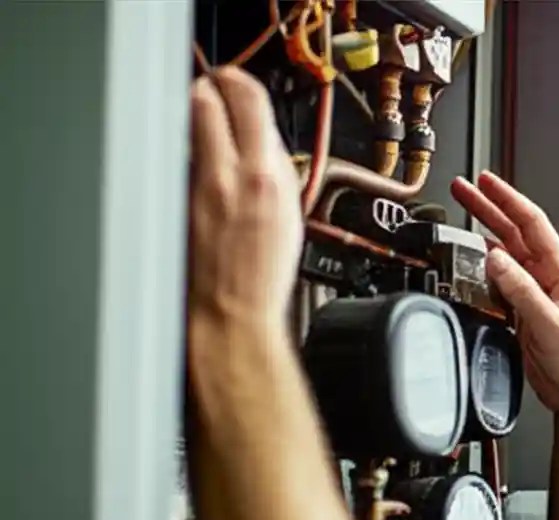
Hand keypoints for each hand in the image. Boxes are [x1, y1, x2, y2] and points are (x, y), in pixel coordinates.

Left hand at [187, 67, 302, 334]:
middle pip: (207, 99)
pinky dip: (189, 150)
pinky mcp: (177, 199)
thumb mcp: (292, 212)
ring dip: (195, 113)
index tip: (236, 81)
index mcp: (266, 177)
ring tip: (203, 120)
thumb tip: (265, 137)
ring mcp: (197, 186)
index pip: (249, 99)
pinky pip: (182, 158)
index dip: (239, 81)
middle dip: (210, 88)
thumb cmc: (265, 275)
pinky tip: (199, 164)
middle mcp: (229, 176)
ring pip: (187, 124)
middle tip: (213, 91)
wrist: (233, 311)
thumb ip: (278, 169)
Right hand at [451, 171, 558, 411]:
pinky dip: (484, 266)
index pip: (532, 224)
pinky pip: (501, 281)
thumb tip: (497, 259)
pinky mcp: (524, 313)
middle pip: (514, 232)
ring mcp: (536, 294)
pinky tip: (473, 257)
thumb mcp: (551, 325)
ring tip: (463, 212)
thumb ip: (523, 292)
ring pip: (506, 253)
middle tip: (464, 188)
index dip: (507, 199)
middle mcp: (549, 278)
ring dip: (485, 231)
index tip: (486, 182)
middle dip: (489, 207)